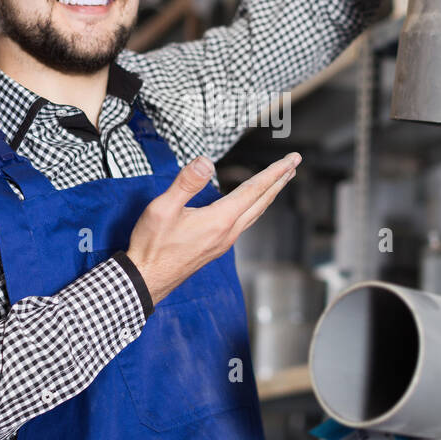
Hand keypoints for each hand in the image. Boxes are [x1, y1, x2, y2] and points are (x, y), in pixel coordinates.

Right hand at [126, 152, 300, 304]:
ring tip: (280, 180)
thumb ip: (186, 183)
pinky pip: (245, 222)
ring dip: (270, 194)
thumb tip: (206, 162)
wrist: (147, 279)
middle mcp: (227, 232)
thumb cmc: (152, 246)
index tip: (291, 160)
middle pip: (261, 201)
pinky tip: (252, 205)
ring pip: (255, 213)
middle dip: (280, 180)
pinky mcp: (216, 247)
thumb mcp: (162, 209)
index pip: (253, 190)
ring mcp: (224, 242)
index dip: (273, 172)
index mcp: (219, 220)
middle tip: (294, 163)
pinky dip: (256, 207)